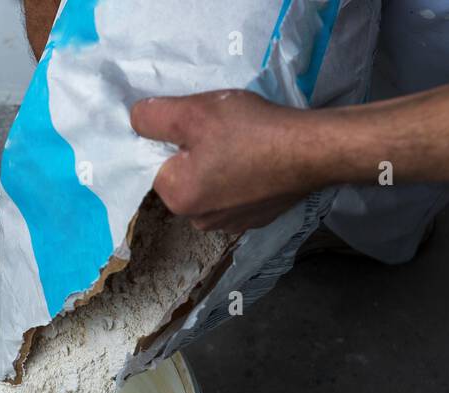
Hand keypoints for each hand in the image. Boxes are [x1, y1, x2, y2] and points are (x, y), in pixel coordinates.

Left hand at [130, 89, 319, 232]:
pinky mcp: (255, 219)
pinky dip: (241, 177)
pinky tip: (257, 159)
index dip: (170, 139)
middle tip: (220, 129)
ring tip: (241, 142)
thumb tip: (135, 121)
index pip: (155, 165)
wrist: (313, 151)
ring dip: (218, 165)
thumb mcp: (193, 112)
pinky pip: (235, 194)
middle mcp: (200, 220)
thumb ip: (153, 117)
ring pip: (209, 186)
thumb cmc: (252, 131)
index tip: (193, 124)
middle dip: (194, 153)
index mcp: (178, 199)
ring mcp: (231, 224)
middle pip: (183, 177)